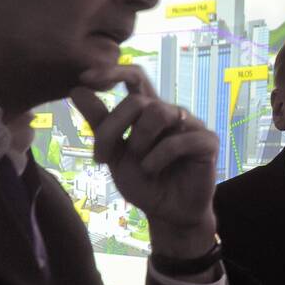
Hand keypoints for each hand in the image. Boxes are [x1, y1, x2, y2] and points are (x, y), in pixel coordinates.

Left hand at [70, 64, 217, 256]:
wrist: (168, 212)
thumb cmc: (143, 181)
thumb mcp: (114, 154)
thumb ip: (100, 123)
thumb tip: (77, 89)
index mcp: (148, 110)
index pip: (135, 77)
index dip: (113, 71)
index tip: (85, 78)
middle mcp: (170, 112)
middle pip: (138, 100)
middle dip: (113, 128)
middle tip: (105, 157)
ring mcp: (191, 125)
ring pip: (158, 113)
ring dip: (139, 141)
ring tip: (139, 163)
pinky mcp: (207, 142)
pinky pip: (178, 140)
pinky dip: (158, 158)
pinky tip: (154, 170)